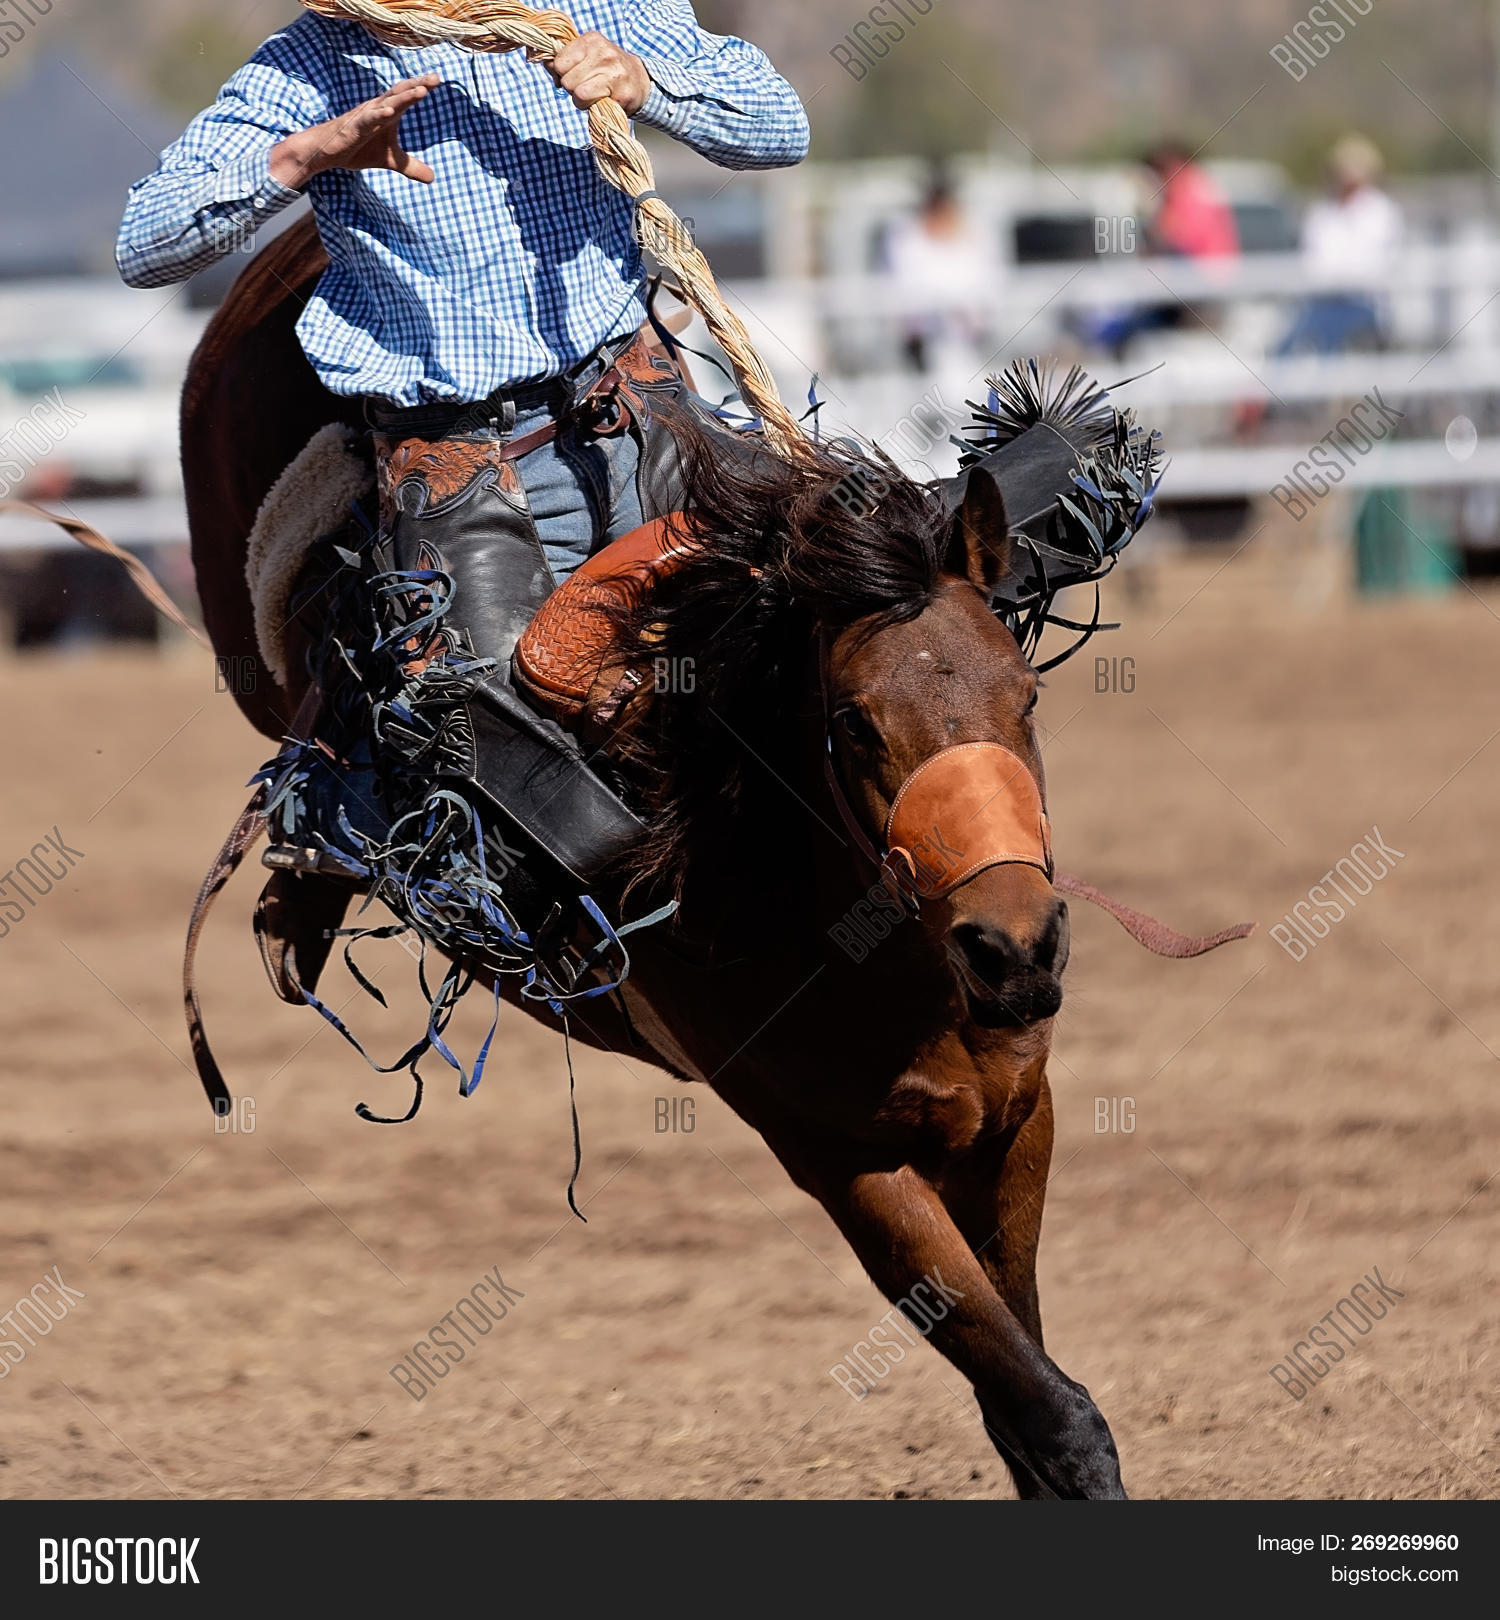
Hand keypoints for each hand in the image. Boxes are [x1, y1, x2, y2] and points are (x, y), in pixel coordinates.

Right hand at [269, 73, 440, 190]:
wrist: (327, 152)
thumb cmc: (359, 149)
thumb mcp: (391, 161)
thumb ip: (411, 167)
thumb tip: (433, 178)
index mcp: (387, 112)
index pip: (407, 97)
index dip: (421, 87)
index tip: (437, 79)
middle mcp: (377, 108)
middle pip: (400, 93)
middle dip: (417, 84)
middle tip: (435, 77)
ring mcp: (365, 116)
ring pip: (387, 103)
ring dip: (404, 97)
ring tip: (421, 90)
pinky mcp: (354, 127)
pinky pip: (368, 119)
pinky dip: (378, 115)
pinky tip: (389, 112)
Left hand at [548, 31, 650, 113]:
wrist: (638, 80)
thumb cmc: (606, 69)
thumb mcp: (586, 56)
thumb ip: (564, 59)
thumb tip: (548, 66)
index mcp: (591, 40)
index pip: (559, 63)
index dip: (561, 74)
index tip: (572, 76)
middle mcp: (603, 53)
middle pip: (567, 81)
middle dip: (572, 89)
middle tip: (585, 87)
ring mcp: (614, 73)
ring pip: (578, 95)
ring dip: (582, 101)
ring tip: (593, 94)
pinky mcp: (621, 94)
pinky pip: (593, 106)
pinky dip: (593, 108)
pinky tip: (603, 100)